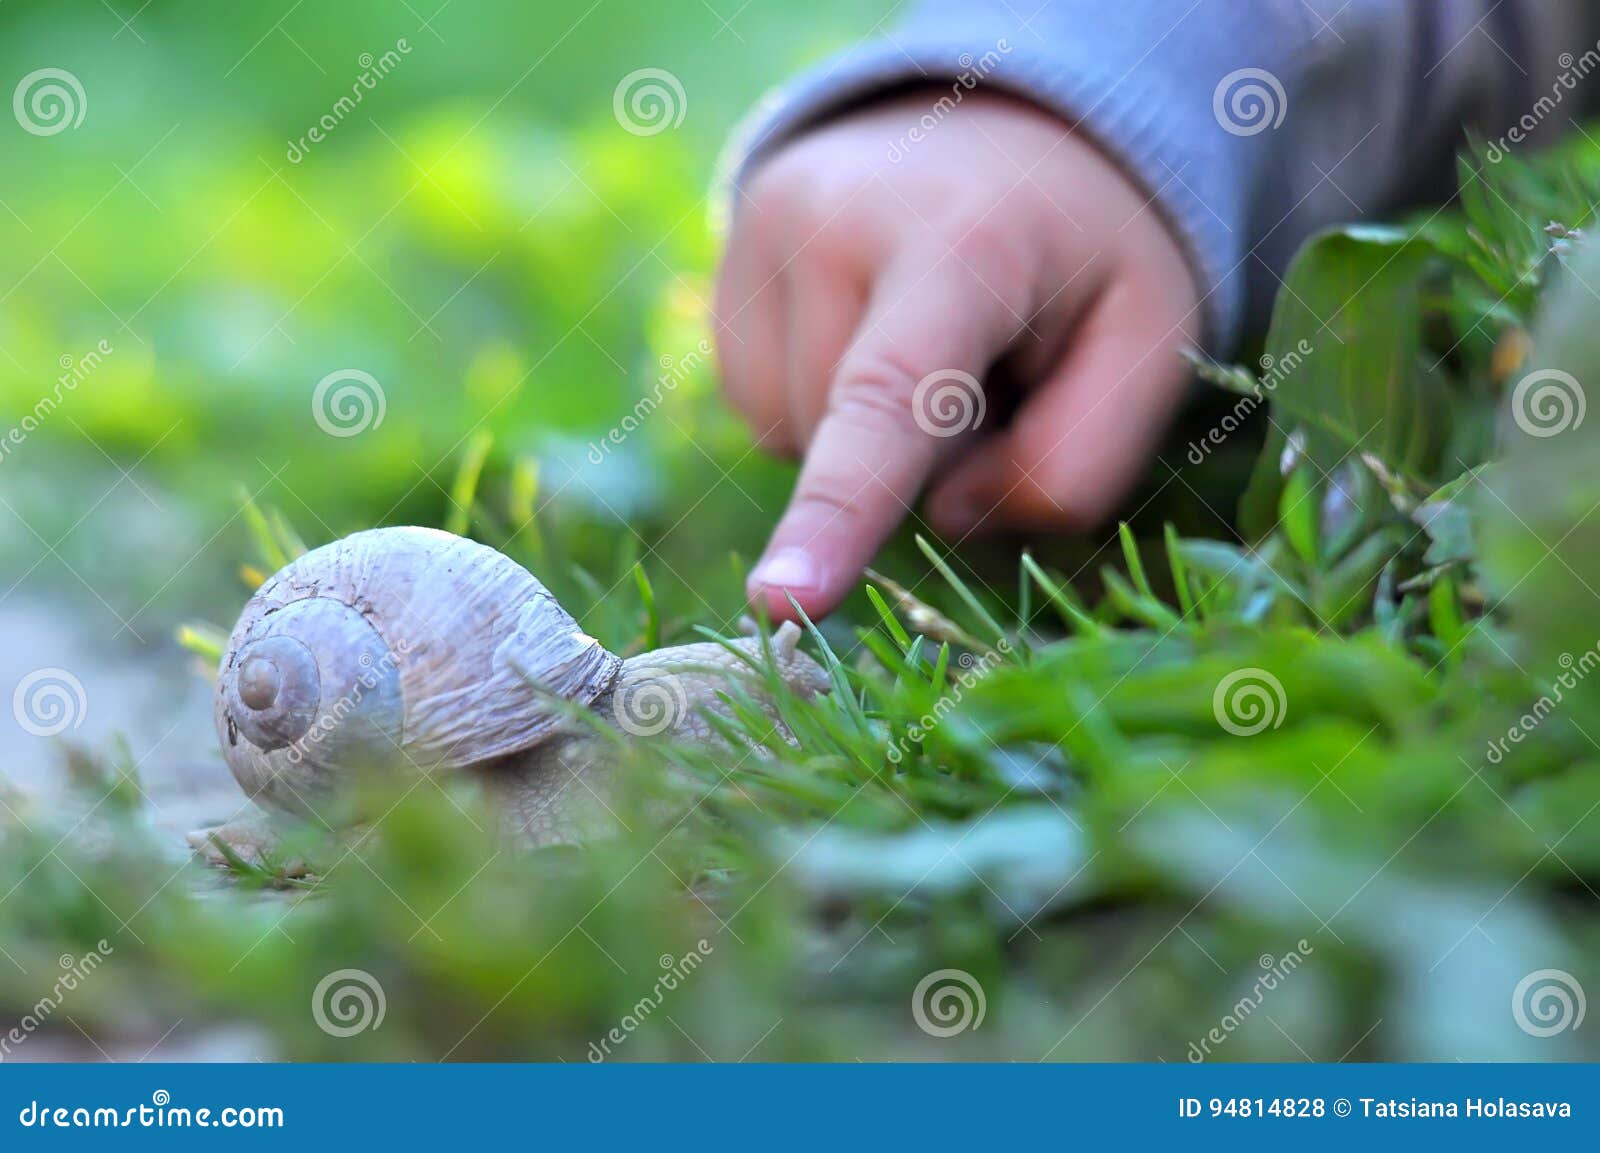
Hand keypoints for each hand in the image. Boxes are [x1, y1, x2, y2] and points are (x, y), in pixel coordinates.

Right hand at [714, 90, 1201, 619]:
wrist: (1012, 117)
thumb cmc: (1091, 247)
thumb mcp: (1151, 343)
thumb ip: (1079, 460)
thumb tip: (943, 513)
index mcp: (961, 243)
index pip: (889, 398)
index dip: (839, 514)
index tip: (779, 604)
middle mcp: (834, 220)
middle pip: (842, 440)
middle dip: (920, 448)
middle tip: (991, 363)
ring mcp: (763, 224)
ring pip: (789, 430)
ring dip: (863, 426)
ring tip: (933, 337)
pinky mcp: (728, 248)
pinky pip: (758, 397)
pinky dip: (820, 399)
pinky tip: (874, 331)